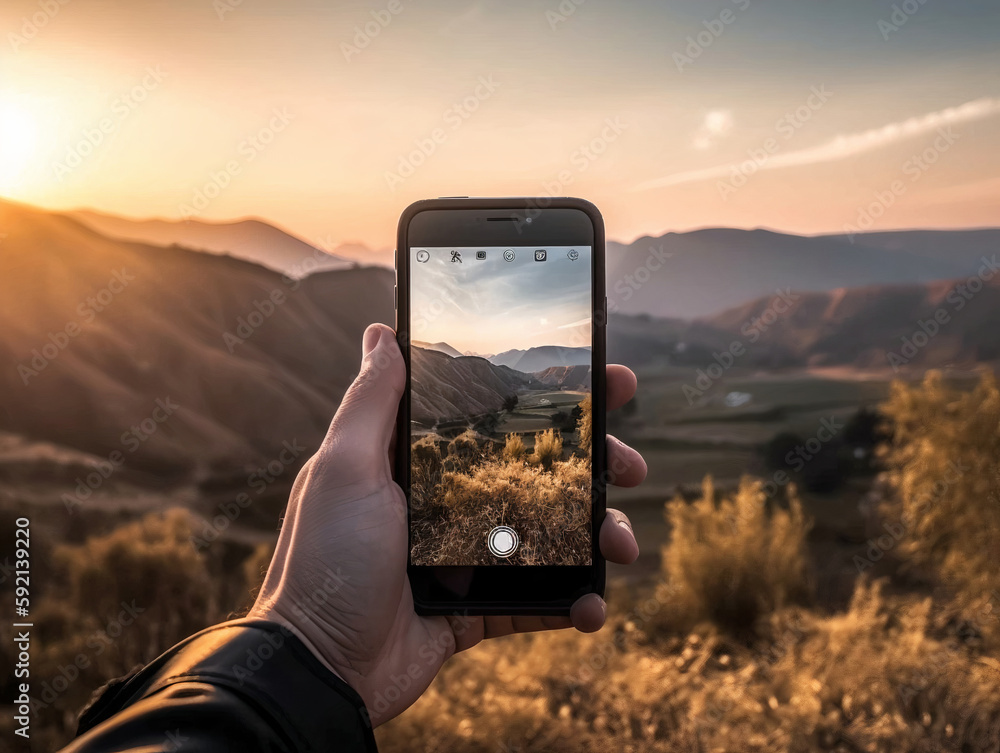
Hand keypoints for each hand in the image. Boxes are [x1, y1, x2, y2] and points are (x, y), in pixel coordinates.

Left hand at [249, 323, 646, 725]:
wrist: (320, 670)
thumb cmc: (324, 559)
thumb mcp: (343, 469)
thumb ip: (371, 403)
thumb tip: (381, 332)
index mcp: (422, 463)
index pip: (497, 416)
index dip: (551, 398)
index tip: (605, 383)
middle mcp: (449, 503)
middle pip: (537, 471)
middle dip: (595, 465)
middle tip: (632, 465)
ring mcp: (467, 557)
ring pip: (549, 533)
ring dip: (596, 534)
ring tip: (623, 545)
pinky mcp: (476, 608)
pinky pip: (536, 600)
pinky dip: (572, 600)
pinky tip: (595, 603)